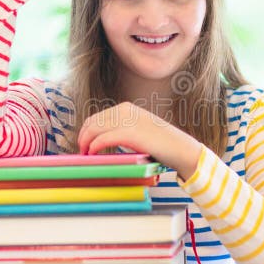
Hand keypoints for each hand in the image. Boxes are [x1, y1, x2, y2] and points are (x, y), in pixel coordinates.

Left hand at [77, 102, 203, 181]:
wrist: (181, 149)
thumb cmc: (161, 145)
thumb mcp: (140, 131)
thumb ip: (123, 130)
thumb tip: (100, 140)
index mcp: (127, 108)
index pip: (97, 117)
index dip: (86, 131)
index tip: (84, 144)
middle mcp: (125, 110)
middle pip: (92, 122)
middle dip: (83, 137)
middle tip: (81, 152)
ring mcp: (127, 120)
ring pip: (94, 129)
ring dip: (85, 142)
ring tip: (84, 155)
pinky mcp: (130, 133)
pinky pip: (103, 139)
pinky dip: (94, 146)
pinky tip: (91, 154)